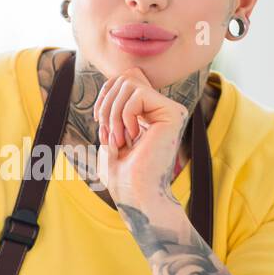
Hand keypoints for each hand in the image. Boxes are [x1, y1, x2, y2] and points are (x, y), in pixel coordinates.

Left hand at [93, 67, 188, 210]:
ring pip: (130, 84)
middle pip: (125, 78)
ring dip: (113, 114)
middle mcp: (163, 109)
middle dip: (107, 105)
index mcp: (149, 113)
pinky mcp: (173, 113)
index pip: (124, 80)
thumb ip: (115, 107)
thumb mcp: (111, 135)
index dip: (105, 96)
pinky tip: (131, 138)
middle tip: (108, 135)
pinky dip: (124, 116)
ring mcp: (170, 110)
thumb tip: (118, 79)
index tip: (100, 123)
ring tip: (118, 140)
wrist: (135, 196)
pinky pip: (137, 94)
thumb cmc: (121, 175)